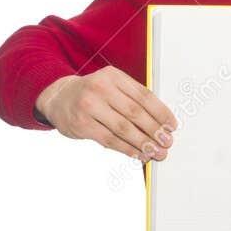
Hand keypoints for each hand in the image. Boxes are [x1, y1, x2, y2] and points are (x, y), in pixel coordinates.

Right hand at [36, 66, 176, 161]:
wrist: (58, 97)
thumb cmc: (92, 93)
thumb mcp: (112, 85)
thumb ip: (133, 98)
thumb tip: (161, 122)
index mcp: (114, 76)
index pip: (144, 96)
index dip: (161, 112)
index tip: (172, 125)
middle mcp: (101, 88)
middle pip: (135, 113)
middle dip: (155, 130)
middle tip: (167, 142)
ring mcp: (89, 106)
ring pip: (123, 128)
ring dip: (143, 143)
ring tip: (156, 151)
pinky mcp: (81, 124)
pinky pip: (109, 140)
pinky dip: (126, 149)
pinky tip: (138, 154)